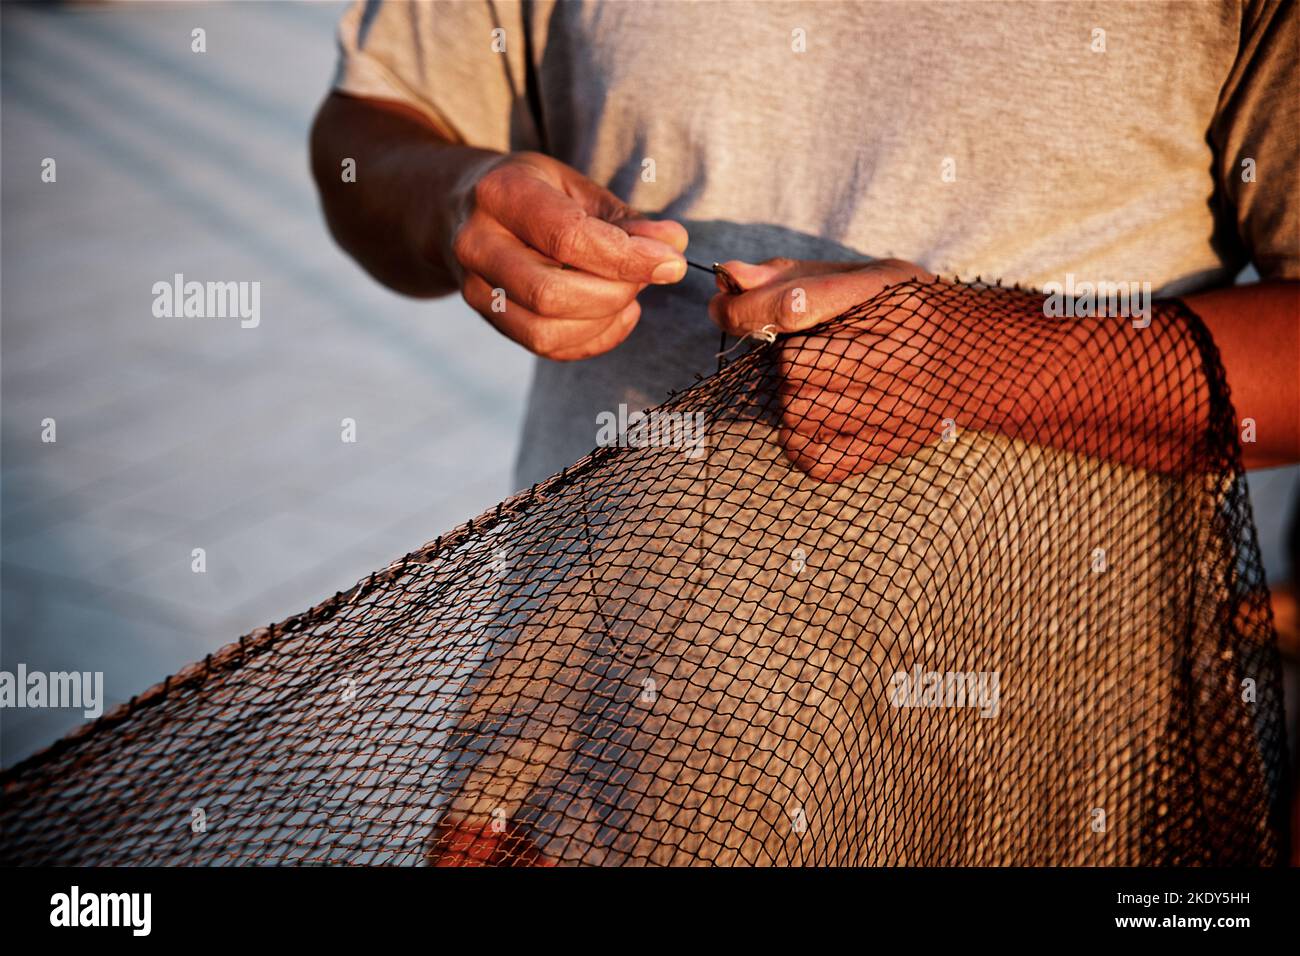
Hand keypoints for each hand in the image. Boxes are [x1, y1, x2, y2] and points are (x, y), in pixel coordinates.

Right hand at [450, 152, 687, 360]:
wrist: (459, 208)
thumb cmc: (532, 192)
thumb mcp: (574, 186)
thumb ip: (622, 219)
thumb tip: (673, 243)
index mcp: (500, 194)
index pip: (568, 238)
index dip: (627, 257)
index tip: (672, 262)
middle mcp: (477, 244)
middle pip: (552, 293)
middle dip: (616, 292)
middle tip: (650, 275)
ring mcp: (475, 288)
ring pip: (546, 331)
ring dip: (605, 320)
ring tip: (631, 293)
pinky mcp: (488, 319)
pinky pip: (546, 348)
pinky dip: (594, 339)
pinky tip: (617, 314)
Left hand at [708, 257, 987, 481]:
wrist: (978, 360)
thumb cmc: (902, 312)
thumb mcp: (857, 277)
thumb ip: (787, 277)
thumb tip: (725, 280)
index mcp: (889, 299)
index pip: (796, 306)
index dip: (746, 310)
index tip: (724, 308)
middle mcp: (899, 356)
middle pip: (793, 367)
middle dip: (781, 359)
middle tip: (799, 353)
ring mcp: (897, 409)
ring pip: (797, 413)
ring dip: (789, 400)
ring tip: (813, 386)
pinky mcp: (888, 449)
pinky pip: (813, 458)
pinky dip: (799, 441)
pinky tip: (816, 420)